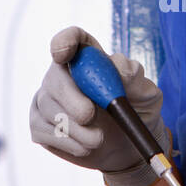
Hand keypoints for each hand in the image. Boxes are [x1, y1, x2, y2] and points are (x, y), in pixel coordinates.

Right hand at [28, 25, 169, 185]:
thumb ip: (133, 76)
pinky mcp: (39, 124)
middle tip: (89, 115)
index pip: (71, 38)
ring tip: (98, 139)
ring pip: (48, 107)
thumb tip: (118, 66)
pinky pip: (42, 130)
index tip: (63, 54)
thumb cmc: (137, 112)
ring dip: (75, 128)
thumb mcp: (146, 93)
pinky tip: (85, 146)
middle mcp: (63, 74)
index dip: (64, 41)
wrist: (129, 148)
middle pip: (54, 77)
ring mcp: (48, 99)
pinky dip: (67, 142)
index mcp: (89, 57)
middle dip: (70, 97)